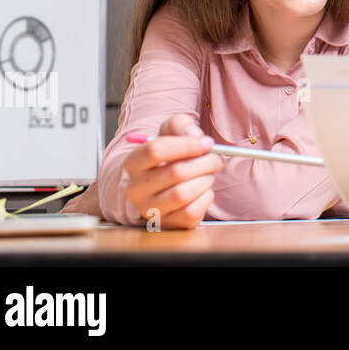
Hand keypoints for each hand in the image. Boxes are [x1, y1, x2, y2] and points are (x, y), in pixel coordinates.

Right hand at [122, 112, 222, 228]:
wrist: (166, 183)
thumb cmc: (170, 156)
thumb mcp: (171, 132)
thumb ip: (181, 125)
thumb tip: (194, 135)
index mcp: (133, 163)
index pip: (156, 150)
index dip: (187, 144)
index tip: (206, 142)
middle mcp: (135, 189)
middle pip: (176, 172)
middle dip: (205, 162)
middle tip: (215, 159)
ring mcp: (149, 210)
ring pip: (183, 194)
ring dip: (205, 180)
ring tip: (207, 174)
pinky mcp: (167, 224)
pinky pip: (191, 212)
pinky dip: (206, 198)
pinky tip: (203, 190)